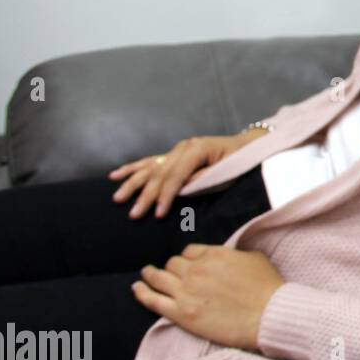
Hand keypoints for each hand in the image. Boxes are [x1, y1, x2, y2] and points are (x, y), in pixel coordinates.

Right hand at [108, 131, 265, 218]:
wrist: (245, 145)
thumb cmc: (240, 160)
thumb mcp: (228, 170)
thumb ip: (204, 178)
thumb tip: (182, 189)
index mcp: (197, 149)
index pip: (176, 175)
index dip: (166, 195)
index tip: (158, 214)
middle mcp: (183, 147)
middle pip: (160, 173)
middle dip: (146, 195)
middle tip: (134, 214)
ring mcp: (176, 149)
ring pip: (150, 168)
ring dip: (132, 184)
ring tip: (118, 198)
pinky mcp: (172, 154)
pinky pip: (149, 161)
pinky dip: (131, 169)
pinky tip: (114, 175)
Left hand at [132, 244, 284, 349]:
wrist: (269, 314)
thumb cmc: (267, 288)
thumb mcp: (254, 258)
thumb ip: (234, 254)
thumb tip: (227, 255)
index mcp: (213, 254)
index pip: (189, 251)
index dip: (188, 258)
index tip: (189, 264)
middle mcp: (196, 269)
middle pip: (173, 264)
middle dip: (172, 268)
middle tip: (172, 274)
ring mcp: (186, 291)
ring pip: (159, 278)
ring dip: (150, 275)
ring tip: (146, 275)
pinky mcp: (181, 313)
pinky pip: (153, 300)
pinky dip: (142, 293)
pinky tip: (137, 288)